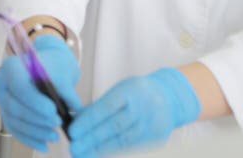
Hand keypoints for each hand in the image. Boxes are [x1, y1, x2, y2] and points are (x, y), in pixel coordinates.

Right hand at [0, 35, 82, 151]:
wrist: (47, 67)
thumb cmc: (54, 66)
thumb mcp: (61, 70)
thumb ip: (66, 89)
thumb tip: (74, 110)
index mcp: (12, 67)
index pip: (18, 86)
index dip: (35, 101)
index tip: (53, 110)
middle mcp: (2, 84)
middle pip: (13, 106)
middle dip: (36, 119)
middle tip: (57, 123)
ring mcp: (2, 100)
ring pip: (14, 121)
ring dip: (35, 132)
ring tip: (55, 136)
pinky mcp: (7, 114)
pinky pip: (15, 130)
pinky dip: (30, 139)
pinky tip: (45, 146)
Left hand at [68, 68, 200, 156]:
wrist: (169, 97)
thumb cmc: (137, 93)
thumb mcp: (119, 90)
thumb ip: (100, 105)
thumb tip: (77, 119)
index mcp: (130, 91)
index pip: (106, 107)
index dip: (88, 121)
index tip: (73, 131)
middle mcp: (142, 108)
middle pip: (114, 126)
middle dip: (92, 138)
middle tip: (74, 147)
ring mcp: (150, 124)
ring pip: (123, 140)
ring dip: (100, 149)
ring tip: (83, 154)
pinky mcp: (155, 138)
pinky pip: (131, 147)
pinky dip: (113, 151)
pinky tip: (99, 154)